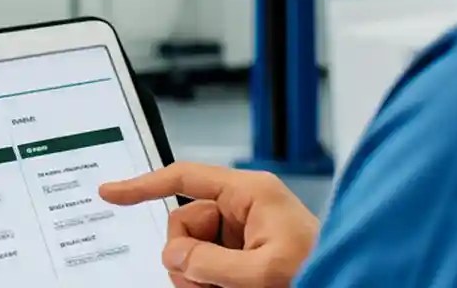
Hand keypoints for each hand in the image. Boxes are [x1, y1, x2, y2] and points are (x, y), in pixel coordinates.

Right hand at [100, 162, 319, 287]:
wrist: (346, 286)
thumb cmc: (320, 271)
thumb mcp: (260, 273)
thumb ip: (209, 262)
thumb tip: (173, 254)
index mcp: (250, 193)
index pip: (184, 179)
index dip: (143, 185)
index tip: (110, 192)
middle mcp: (246, 207)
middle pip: (184, 224)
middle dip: (185, 257)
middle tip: (204, 285)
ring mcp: (245, 232)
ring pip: (191, 250)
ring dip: (196, 276)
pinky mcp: (245, 254)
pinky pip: (205, 264)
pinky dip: (206, 281)